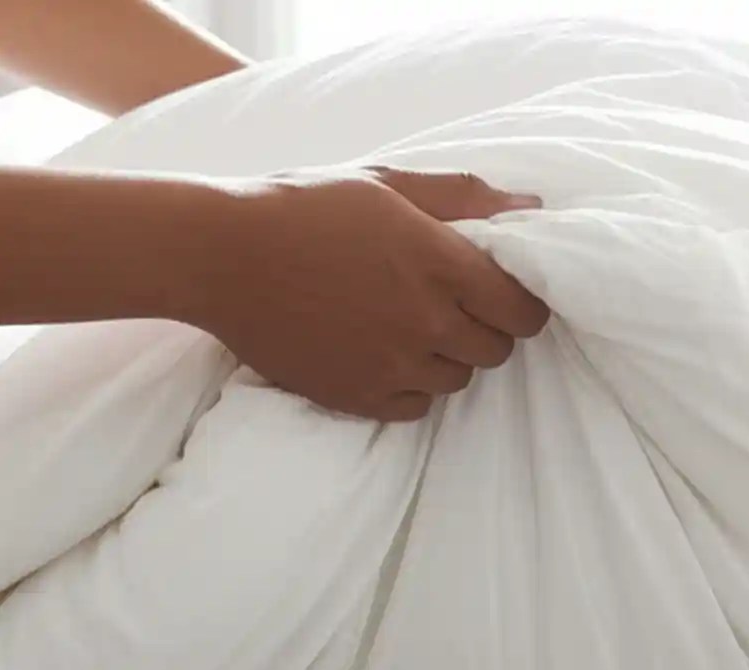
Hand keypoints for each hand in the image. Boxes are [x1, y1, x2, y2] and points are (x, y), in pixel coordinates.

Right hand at [191, 167, 548, 420]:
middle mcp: (424, 322)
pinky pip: (416, 408)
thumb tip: (530, 209)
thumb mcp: (388, 183)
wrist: (218, 255)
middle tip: (458, 305)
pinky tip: (387, 354)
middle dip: (488, 328)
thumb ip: (465, 197)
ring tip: (415, 326)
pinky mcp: (356, 397)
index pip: (523, 310)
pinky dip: (412, 386)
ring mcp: (391, 366)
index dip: (524, 304)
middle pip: (497, 349)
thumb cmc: (304, 206)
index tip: (507, 294)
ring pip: (458, 379)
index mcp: (440, 265)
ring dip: (450, 356)